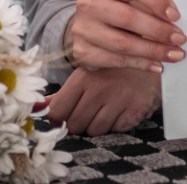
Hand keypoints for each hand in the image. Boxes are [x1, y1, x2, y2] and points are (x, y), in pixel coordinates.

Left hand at [44, 67, 161, 135]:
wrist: (152, 56)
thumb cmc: (113, 68)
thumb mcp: (86, 73)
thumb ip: (61, 94)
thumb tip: (34, 108)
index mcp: (83, 77)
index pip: (58, 112)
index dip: (59, 119)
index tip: (67, 116)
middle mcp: (100, 88)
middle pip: (75, 125)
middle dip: (80, 123)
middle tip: (90, 111)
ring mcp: (120, 99)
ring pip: (95, 131)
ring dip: (98, 125)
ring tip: (106, 109)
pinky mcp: (136, 109)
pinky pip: (117, 130)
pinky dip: (117, 124)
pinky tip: (121, 109)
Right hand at [66, 0, 186, 71]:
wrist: (85, 28)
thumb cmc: (115, 10)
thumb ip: (148, 4)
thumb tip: (176, 20)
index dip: (156, 1)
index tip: (176, 16)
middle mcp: (90, 5)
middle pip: (128, 17)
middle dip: (158, 30)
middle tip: (180, 39)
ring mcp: (84, 29)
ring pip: (123, 43)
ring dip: (153, 50)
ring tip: (174, 54)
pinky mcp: (83, 52)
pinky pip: (116, 60)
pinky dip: (141, 64)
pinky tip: (157, 65)